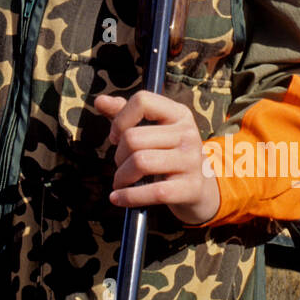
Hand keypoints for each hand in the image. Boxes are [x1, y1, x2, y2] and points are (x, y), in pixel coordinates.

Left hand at [93, 90, 220, 225]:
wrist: (199, 189)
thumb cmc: (167, 154)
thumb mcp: (151, 130)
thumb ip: (124, 114)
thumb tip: (100, 100)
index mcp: (179, 113)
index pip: (142, 101)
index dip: (120, 119)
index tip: (115, 137)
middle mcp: (189, 133)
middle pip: (134, 138)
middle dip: (118, 155)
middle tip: (121, 165)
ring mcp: (192, 161)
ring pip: (140, 162)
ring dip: (121, 176)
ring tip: (121, 181)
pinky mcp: (191, 188)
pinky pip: (154, 192)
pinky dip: (129, 197)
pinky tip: (118, 198)